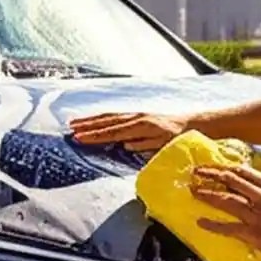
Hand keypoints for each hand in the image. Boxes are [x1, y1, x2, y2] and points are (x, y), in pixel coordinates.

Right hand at [68, 112, 192, 150]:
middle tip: (70, 129)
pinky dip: (100, 118)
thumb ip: (146, 145)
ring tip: (74, 123)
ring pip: (108, 116)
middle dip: (87, 126)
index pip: (113, 132)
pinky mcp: (135, 115)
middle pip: (107, 121)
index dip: (95, 136)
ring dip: (90, 120)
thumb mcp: (165, 145)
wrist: (190, 124)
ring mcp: (135, 114)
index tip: (79, 138)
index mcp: (142, 126)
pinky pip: (114, 115)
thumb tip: (125, 144)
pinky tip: (92, 120)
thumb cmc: (178, 140)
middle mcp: (136, 117)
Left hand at [191, 164, 260, 260]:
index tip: (212, 167)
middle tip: (196, 171)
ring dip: (207, 194)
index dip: (225, 168)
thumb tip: (253, 191)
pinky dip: (213, 224)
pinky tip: (200, 222)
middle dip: (211, 174)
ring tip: (194, 191)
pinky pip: (229, 227)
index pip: (244, 172)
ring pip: (227, 199)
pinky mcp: (256, 234)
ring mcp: (259, 215)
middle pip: (232, 180)